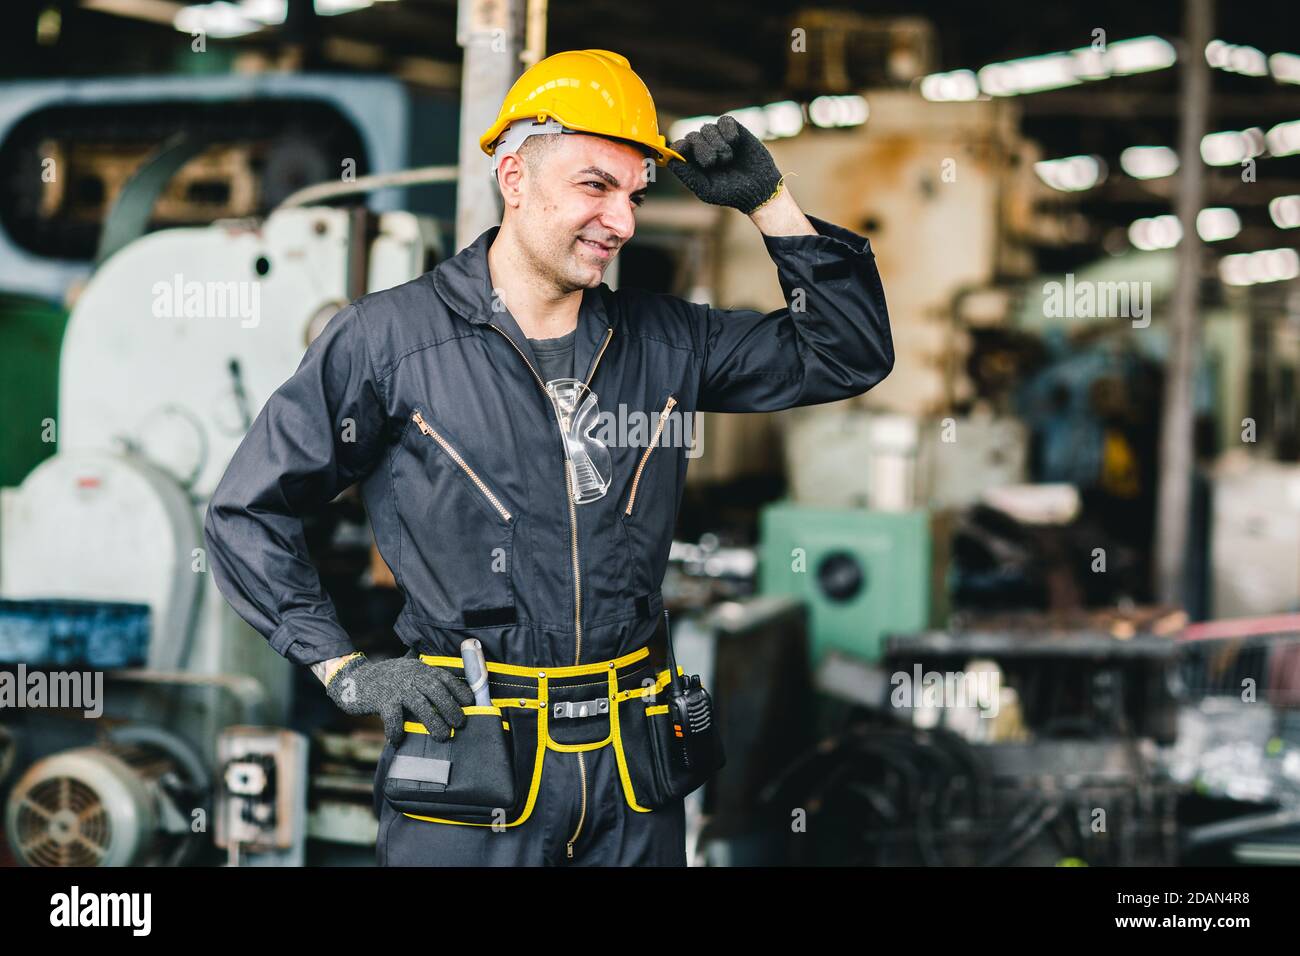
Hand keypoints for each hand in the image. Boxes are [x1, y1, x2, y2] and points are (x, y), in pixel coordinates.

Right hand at [325, 652, 474, 744]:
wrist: (353, 679)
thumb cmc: (386, 681)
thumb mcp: (408, 673)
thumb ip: (424, 681)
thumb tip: (447, 701)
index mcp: (420, 669)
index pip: (445, 677)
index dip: (459, 689)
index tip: (470, 703)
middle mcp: (411, 675)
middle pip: (436, 690)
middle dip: (450, 707)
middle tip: (460, 724)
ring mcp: (396, 687)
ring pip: (419, 704)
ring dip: (433, 721)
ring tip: (442, 736)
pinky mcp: (381, 699)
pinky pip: (393, 717)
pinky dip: (397, 730)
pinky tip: (398, 740)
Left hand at [668, 114, 783, 213]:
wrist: (759, 188)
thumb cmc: (731, 192)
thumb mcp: (707, 190)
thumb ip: (688, 175)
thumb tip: (670, 161)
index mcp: (693, 162)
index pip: (679, 147)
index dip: (680, 146)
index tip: (685, 149)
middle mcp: (703, 147)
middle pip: (692, 136)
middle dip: (702, 149)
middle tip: (714, 163)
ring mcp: (717, 137)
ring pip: (707, 128)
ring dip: (717, 143)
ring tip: (728, 158)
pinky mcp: (733, 129)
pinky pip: (724, 121)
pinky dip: (728, 131)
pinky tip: (735, 142)